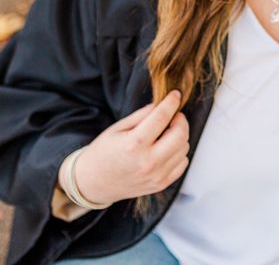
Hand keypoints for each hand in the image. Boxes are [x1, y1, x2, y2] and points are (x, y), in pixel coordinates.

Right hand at [72, 90, 189, 204]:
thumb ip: (141, 115)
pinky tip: (167, 148)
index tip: (175, 95)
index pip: (162, 117)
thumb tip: (161, 104)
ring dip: (180, 135)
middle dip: (180, 119)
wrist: (94, 183)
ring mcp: (156, 175)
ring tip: (167, 133)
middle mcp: (148, 161)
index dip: (171, 102)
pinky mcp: (161, 184)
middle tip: (173, 115)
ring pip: (184, 148)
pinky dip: (179, 152)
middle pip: (180, 134)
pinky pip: (182, 163)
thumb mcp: (117, 128)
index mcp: (134, 144)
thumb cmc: (103, 153)